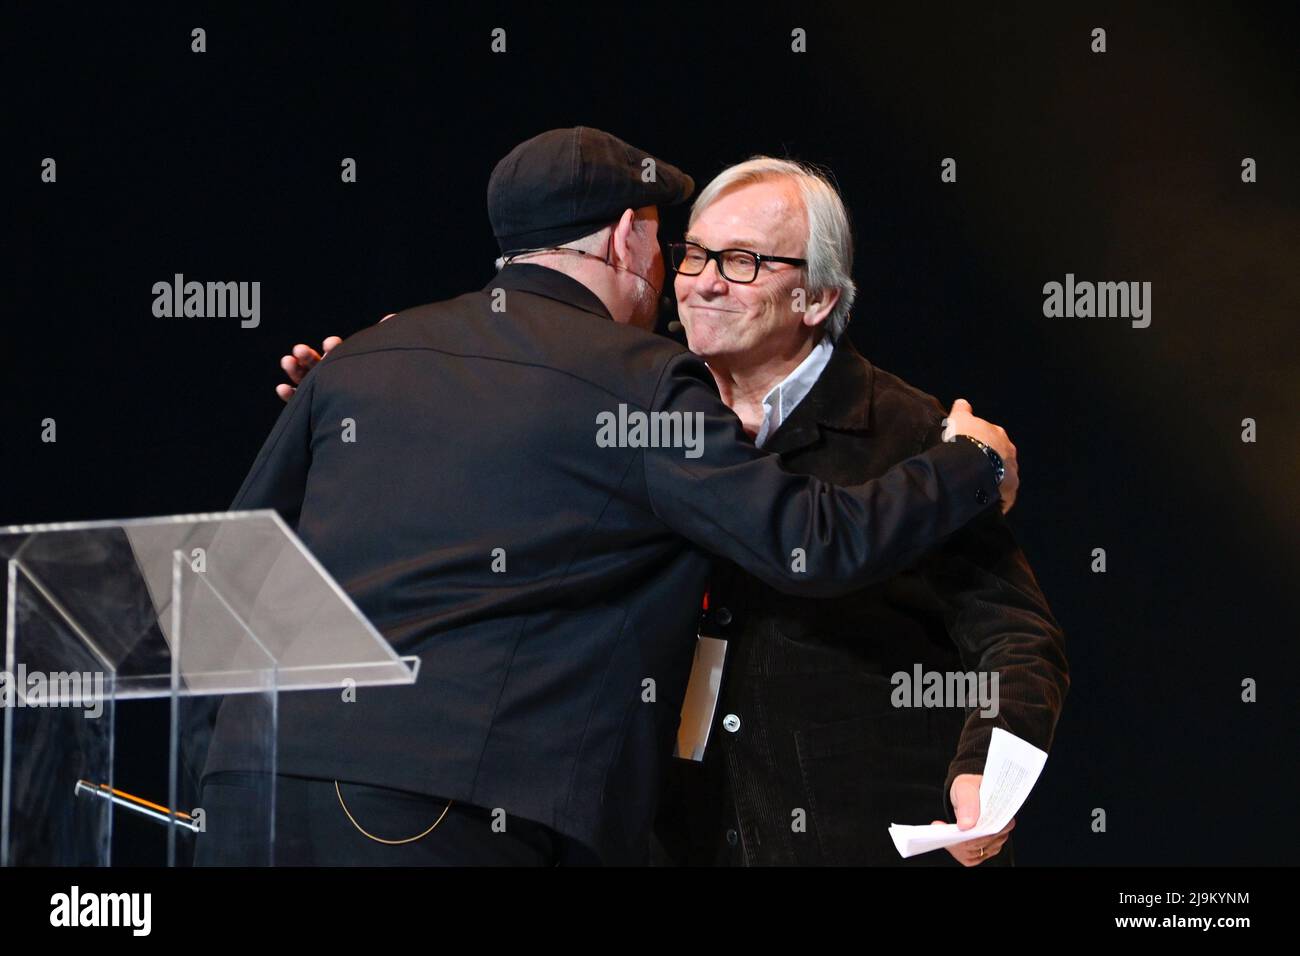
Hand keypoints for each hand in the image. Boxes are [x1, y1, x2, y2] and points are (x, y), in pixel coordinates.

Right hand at [274, 314, 396, 400]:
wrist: (375, 423)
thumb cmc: (379, 389)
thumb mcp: (378, 364)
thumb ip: (382, 340)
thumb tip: (390, 317)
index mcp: (347, 366)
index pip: (338, 353)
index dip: (333, 347)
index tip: (331, 343)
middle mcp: (332, 378)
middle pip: (316, 364)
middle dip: (307, 355)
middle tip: (300, 350)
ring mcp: (320, 393)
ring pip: (303, 380)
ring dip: (294, 369)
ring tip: (287, 360)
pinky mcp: (312, 411)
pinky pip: (297, 403)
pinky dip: (289, 395)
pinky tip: (282, 388)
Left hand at [931, 773, 1014, 865]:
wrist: (966, 792)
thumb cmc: (969, 787)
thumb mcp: (966, 786)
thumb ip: (968, 802)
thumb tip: (967, 825)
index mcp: (1003, 814)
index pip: (990, 832)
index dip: (973, 833)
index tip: (956, 828)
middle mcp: (1001, 831)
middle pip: (980, 844)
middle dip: (959, 839)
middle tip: (940, 829)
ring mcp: (993, 842)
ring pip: (973, 853)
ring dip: (955, 845)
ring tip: (941, 831)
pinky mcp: (982, 848)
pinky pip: (969, 857)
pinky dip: (956, 850)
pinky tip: (947, 838)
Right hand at [942, 398, 1018, 512]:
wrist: (972, 465)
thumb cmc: (965, 440)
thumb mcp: (959, 419)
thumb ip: (962, 410)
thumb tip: (962, 402)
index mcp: (998, 433)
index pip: (991, 436)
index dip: (980, 442)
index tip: (969, 448)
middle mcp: (1010, 452)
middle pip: (1000, 456)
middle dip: (990, 460)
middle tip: (972, 467)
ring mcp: (1011, 472)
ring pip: (1003, 475)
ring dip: (993, 479)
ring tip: (976, 485)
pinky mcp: (1010, 491)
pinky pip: (1002, 495)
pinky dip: (994, 497)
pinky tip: (982, 500)